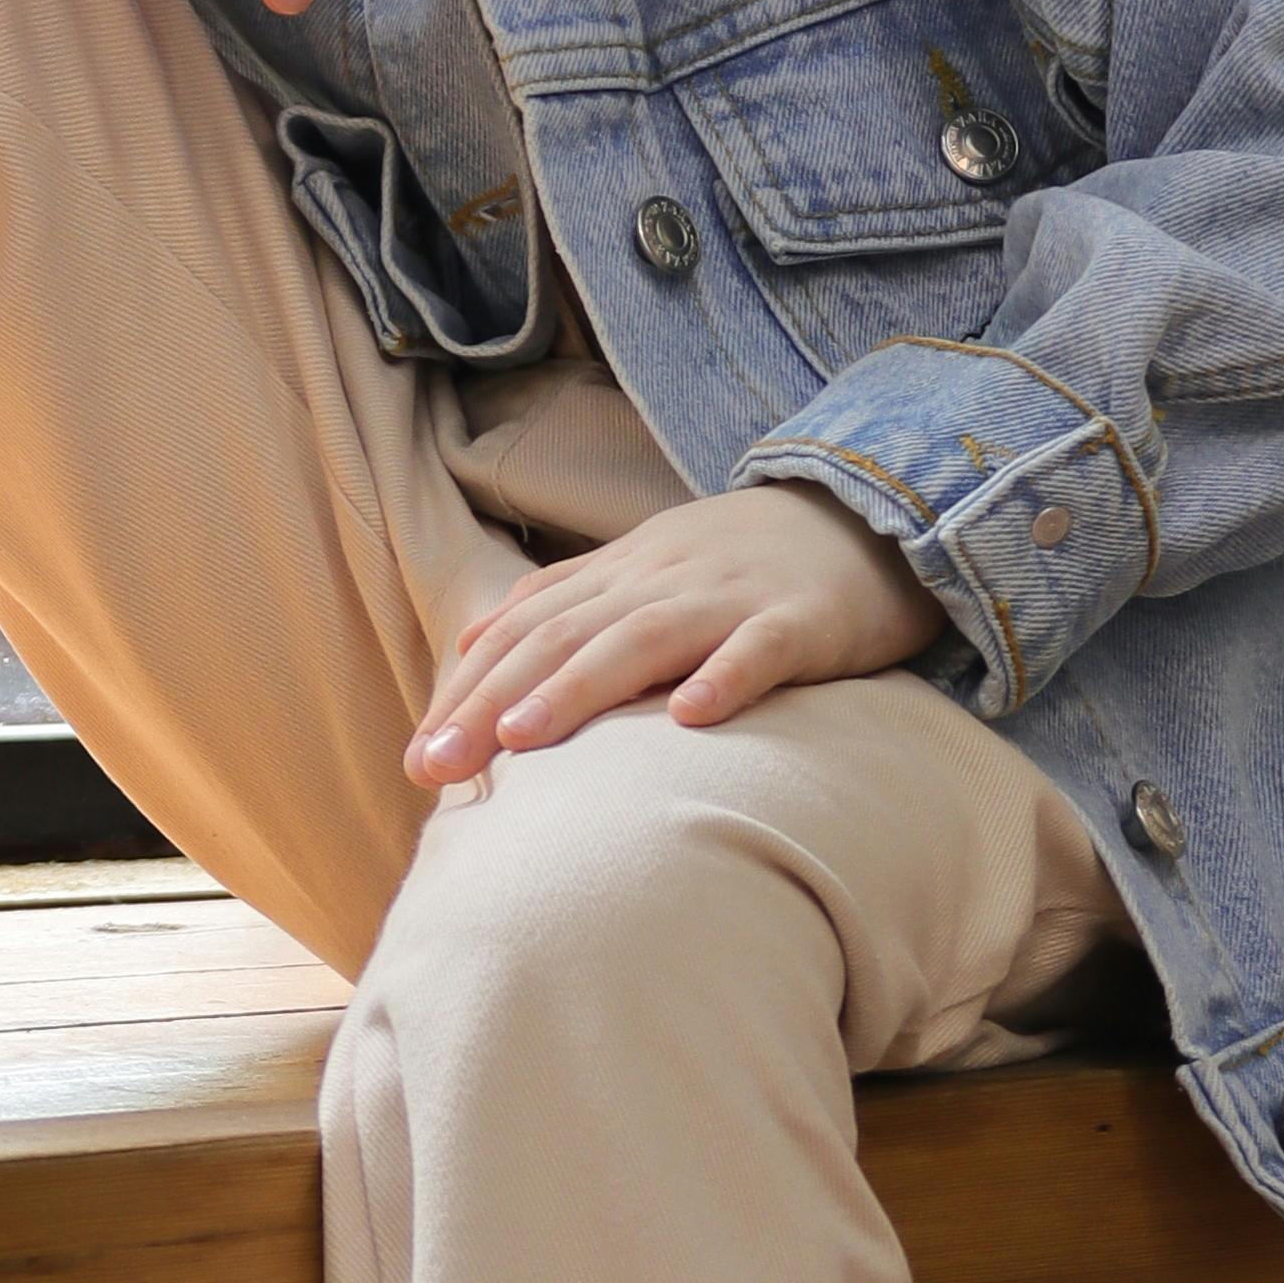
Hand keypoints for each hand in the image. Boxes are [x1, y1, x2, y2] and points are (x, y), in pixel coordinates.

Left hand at [405, 482, 948, 785]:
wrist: (866, 515)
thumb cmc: (742, 566)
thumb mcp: (641, 570)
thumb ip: (560, 603)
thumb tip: (468, 642)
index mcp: (620, 574)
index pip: (525, 630)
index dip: (468, 690)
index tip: (417, 757)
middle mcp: (662, 580)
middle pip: (564, 636)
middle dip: (493, 702)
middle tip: (437, 767)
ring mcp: (731, 597)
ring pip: (644, 638)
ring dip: (579, 688)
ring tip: (523, 740)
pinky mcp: (802, 620)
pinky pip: (760, 648)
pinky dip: (726, 678)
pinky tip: (691, 716)